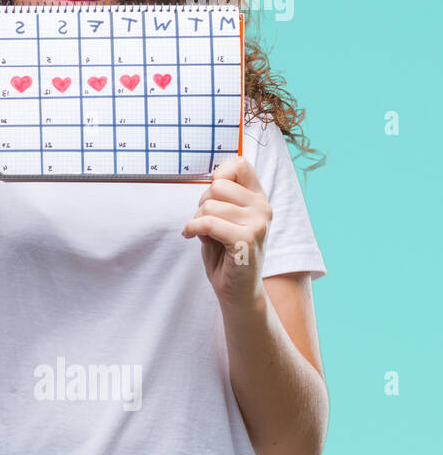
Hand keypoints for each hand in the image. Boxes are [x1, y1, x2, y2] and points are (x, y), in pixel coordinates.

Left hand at [181, 156, 271, 309]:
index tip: (211, 191)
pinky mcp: (247, 240)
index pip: (240, 164)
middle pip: (217, 185)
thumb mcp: (224, 219)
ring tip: (204, 233)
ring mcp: (258, 224)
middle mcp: (263, 207)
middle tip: (204, 221)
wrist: (238, 291)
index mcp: (258, 198)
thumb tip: (211, 178)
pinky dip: (193, 229)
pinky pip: (208, 223)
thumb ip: (220, 198)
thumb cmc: (225, 252)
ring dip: (197, 220)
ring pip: (209, 206)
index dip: (219, 172)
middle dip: (202, 203)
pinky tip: (191, 236)